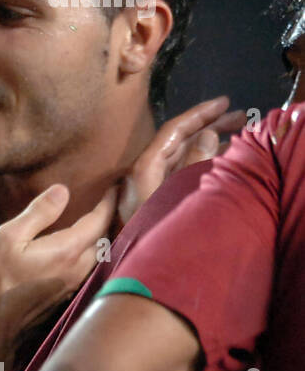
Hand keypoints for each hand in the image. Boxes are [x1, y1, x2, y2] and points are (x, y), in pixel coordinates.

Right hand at [0, 183, 115, 362]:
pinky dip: (87, 254)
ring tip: (94, 222)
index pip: (98, 220)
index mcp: (68, 250)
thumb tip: (63, 190)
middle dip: (107, 219)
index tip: (115, 185)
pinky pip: (85, 269)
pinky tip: (76, 250)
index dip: (108, 201)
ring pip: (97, 256)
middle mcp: (79, 269)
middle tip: (108, 201)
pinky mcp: (65, 297)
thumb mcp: (7, 238)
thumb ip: (38, 213)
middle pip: (103, 239)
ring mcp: (74, 286)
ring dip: (98, 238)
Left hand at [115, 96, 244, 231]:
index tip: (224, 102)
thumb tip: (207, 136)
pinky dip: (203, 163)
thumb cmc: (150, 233)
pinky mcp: (158, 200)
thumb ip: (192, 165)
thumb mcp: (173, 196)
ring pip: (183, 156)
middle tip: (240, 117)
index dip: (199, 113)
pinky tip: (223, 162)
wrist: (130, 268)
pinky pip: (182, 173)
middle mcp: (145, 172)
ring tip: (238, 135)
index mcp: (144, 167)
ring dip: (209, 144)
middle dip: (209, 126)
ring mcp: (151, 186)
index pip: (173, 130)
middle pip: (180, 140)